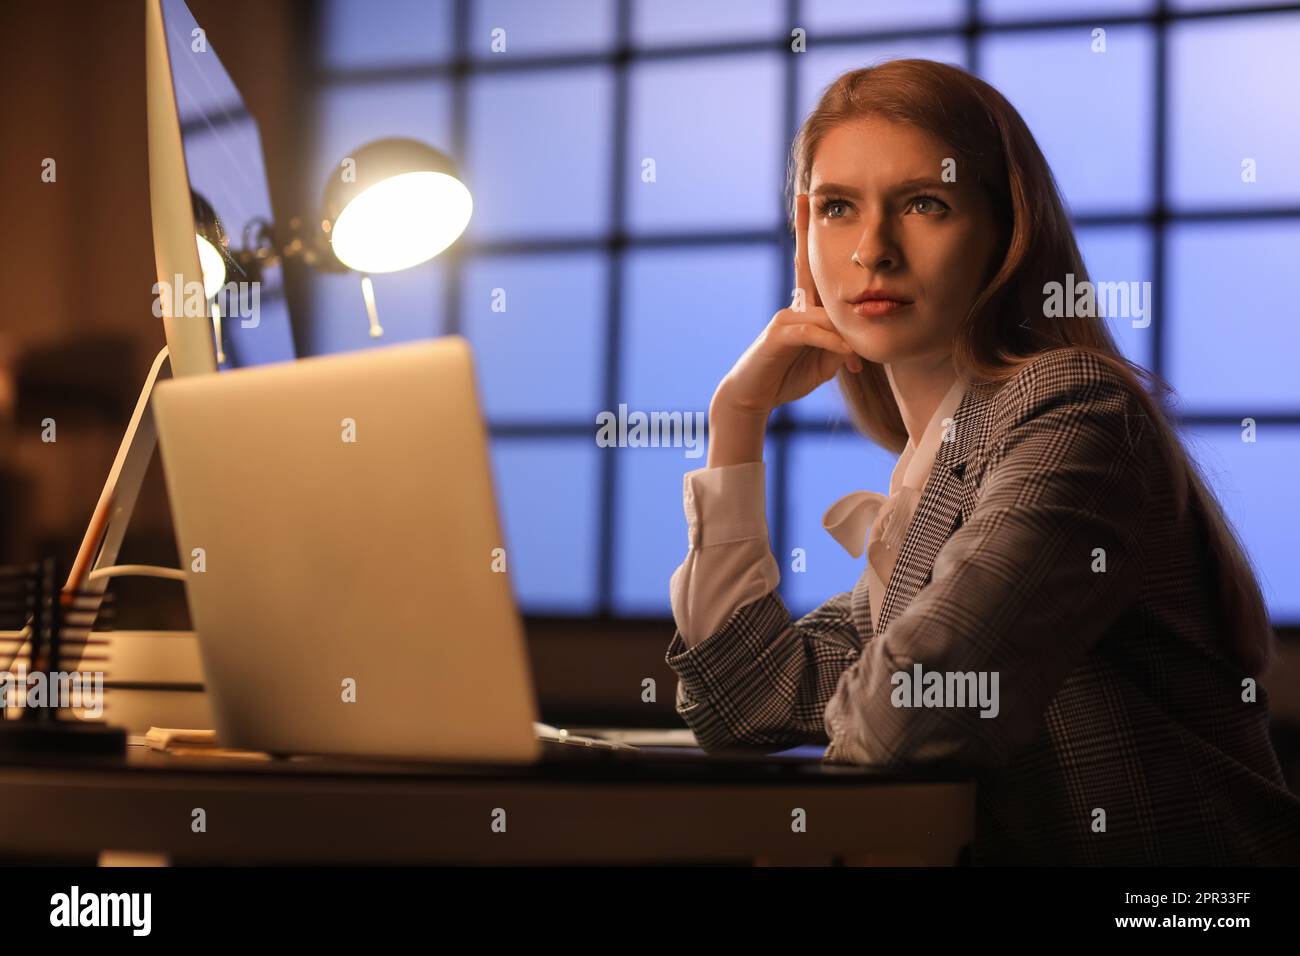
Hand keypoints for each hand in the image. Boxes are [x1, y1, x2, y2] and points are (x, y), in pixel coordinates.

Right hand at [711, 193, 862, 418]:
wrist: (754, 398)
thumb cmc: (787, 378)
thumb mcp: (825, 361)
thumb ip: (841, 344)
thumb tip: (856, 341)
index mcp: (807, 309)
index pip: (813, 269)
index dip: (812, 240)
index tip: (811, 207)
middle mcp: (795, 305)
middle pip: (804, 262)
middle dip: (803, 228)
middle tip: (805, 196)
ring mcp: (785, 317)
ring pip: (824, 310)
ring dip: (845, 334)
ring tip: (858, 359)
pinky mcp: (779, 334)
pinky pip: (813, 332)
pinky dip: (833, 344)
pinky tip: (846, 358)